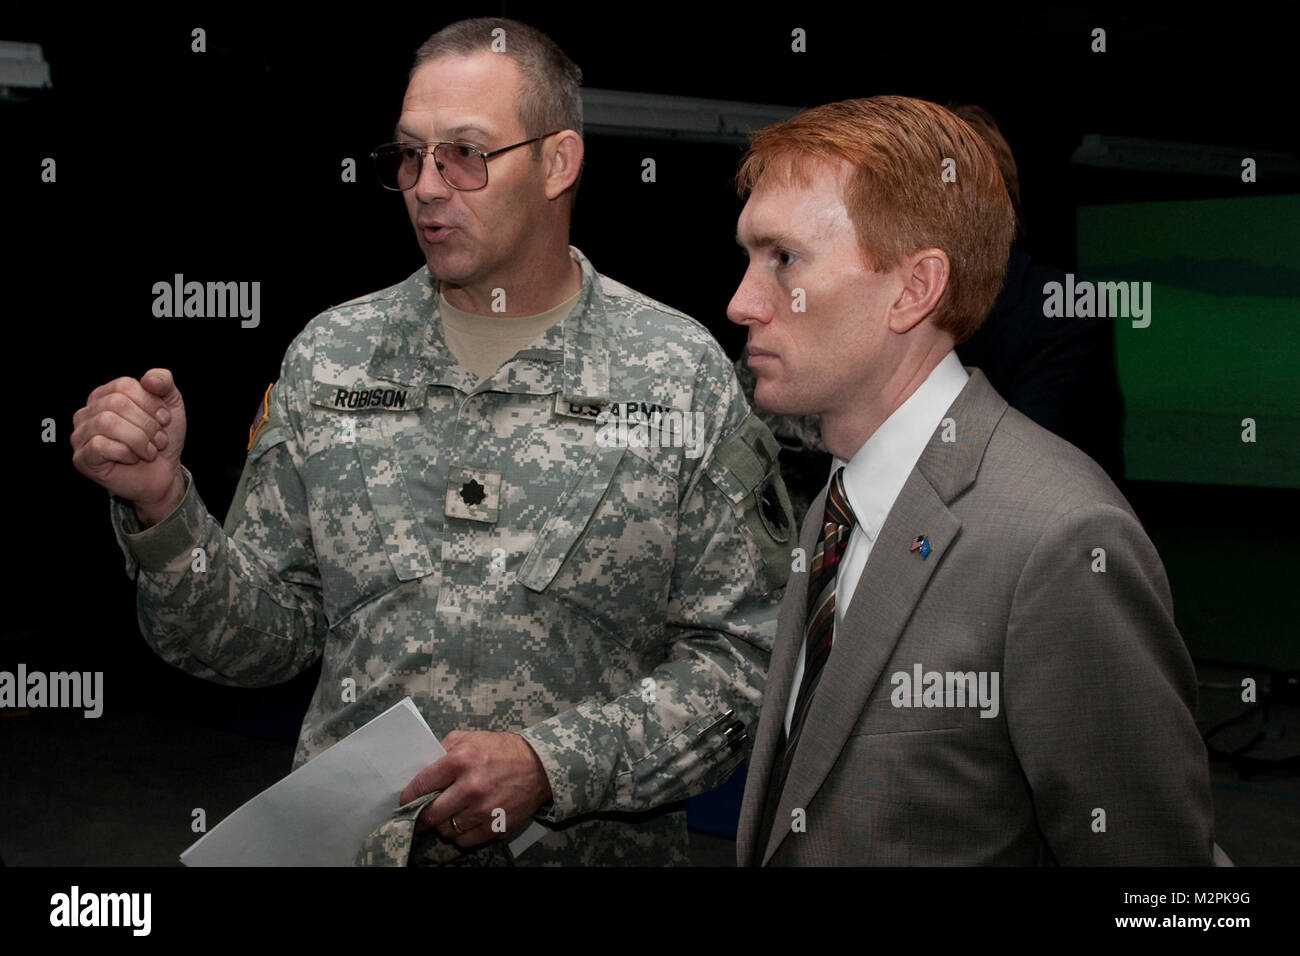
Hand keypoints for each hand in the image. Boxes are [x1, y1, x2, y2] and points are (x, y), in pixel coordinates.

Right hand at [71, 369, 187, 526]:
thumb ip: (163, 382)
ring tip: (149, 450)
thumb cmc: (161, 438)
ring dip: (139, 439)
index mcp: (105, 395)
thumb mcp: (170, 405)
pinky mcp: (82, 458)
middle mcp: (87, 412)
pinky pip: (101, 445)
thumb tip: (149, 378)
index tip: (164, 419)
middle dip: (147, 423)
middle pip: (116, 403)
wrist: (163, 473)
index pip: (124, 386)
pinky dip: (126, 453)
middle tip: (158, 438)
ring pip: (107, 422)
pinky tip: (133, 458)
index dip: (151, 403)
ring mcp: (80, 435)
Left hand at [400, 731, 551, 847]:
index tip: (405, 802)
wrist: (539, 766)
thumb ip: (443, 749)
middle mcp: (471, 787)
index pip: (421, 785)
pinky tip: (466, 821)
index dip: (408, 797)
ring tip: (449, 815)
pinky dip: (461, 834)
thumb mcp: (470, 738)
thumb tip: (421, 769)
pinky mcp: (496, 826)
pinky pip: (466, 840)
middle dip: (422, 817)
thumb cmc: (502, 751)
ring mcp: (484, 810)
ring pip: (447, 831)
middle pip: (431, 815)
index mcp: (461, 760)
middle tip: (421, 815)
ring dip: (443, 825)